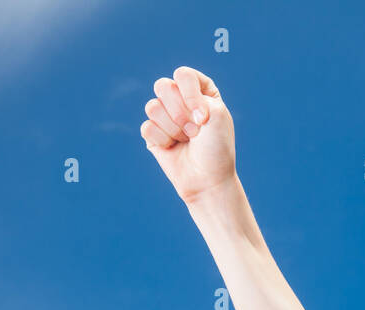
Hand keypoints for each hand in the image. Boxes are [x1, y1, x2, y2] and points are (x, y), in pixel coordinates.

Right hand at [141, 66, 236, 204]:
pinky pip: (147, 127)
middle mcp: (181, 98)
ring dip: (173, 129)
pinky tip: (174, 148)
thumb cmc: (217, 147)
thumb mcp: (218, 114)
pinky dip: (163, 141)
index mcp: (200, 89)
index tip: (203, 118)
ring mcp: (165, 115)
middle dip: (179, 113)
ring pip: (152, 107)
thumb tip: (163, 103)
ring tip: (187, 140)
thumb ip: (194, 95)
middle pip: (163, 86)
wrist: (208, 179)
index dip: (189, 95)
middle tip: (195, 130)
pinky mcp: (153, 133)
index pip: (183, 75)